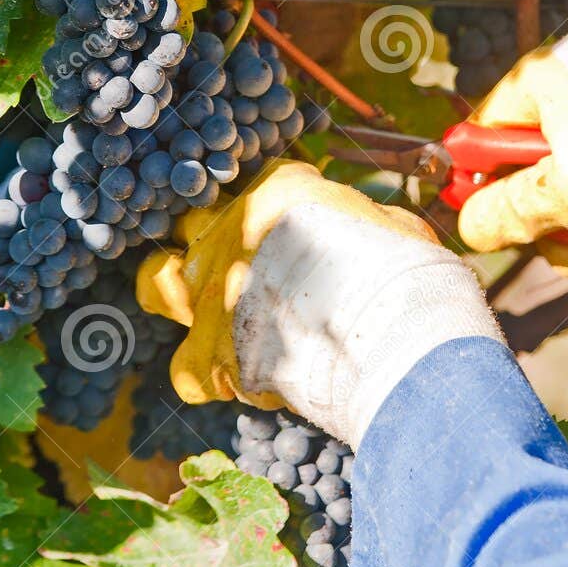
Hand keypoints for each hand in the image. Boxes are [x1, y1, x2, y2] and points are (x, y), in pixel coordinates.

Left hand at [136, 160, 500, 446]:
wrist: (391, 338)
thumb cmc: (407, 277)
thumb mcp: (394, 227)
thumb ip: (359, 223)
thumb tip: (366, 230)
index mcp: (279, 191)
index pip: (259, 188)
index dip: (276, 215)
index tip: (300, 237)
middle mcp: (232, 232)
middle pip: (193, 226)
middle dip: (216, 249)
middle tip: (250, 276)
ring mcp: (212, 292)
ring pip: (160, 285)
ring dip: (183, 299)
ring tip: (216, 320)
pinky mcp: (211, 352)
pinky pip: (187, 370)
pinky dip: (209, 376)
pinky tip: (241, 378)